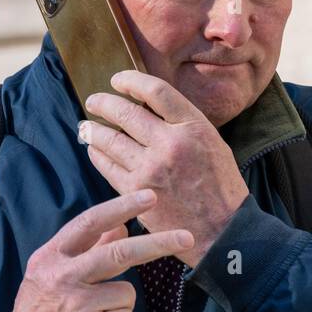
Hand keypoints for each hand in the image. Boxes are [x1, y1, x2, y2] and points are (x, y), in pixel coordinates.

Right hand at [8, 189, 193, 311]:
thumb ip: (85, 251)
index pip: (89, 223)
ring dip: (119, 305)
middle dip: (158, 243)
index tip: (149, 197)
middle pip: (120, 252)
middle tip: (186, 238)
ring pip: (128, 292)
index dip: (121, 207)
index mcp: (50, 258)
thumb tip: (121, 227)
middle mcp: (62, 277)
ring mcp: (77, 305)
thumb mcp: (51, 277)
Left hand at [79, 70, 249, 268]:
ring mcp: (151, 168)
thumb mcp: (214, 144)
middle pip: (126, 112)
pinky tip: (95, 151)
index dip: (131, 81)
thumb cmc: (222, 188)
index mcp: (194, 127)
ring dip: (93, 130)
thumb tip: (153, 109)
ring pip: (110, 139)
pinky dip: (98, 155)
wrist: (224, 231)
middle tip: (94, 101)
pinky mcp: (136, 192)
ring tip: (86, 126)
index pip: (156, 91)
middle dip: (103, 103)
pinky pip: (107, 166)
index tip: (118, 80)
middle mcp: (171, 144)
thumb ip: (185, 126)